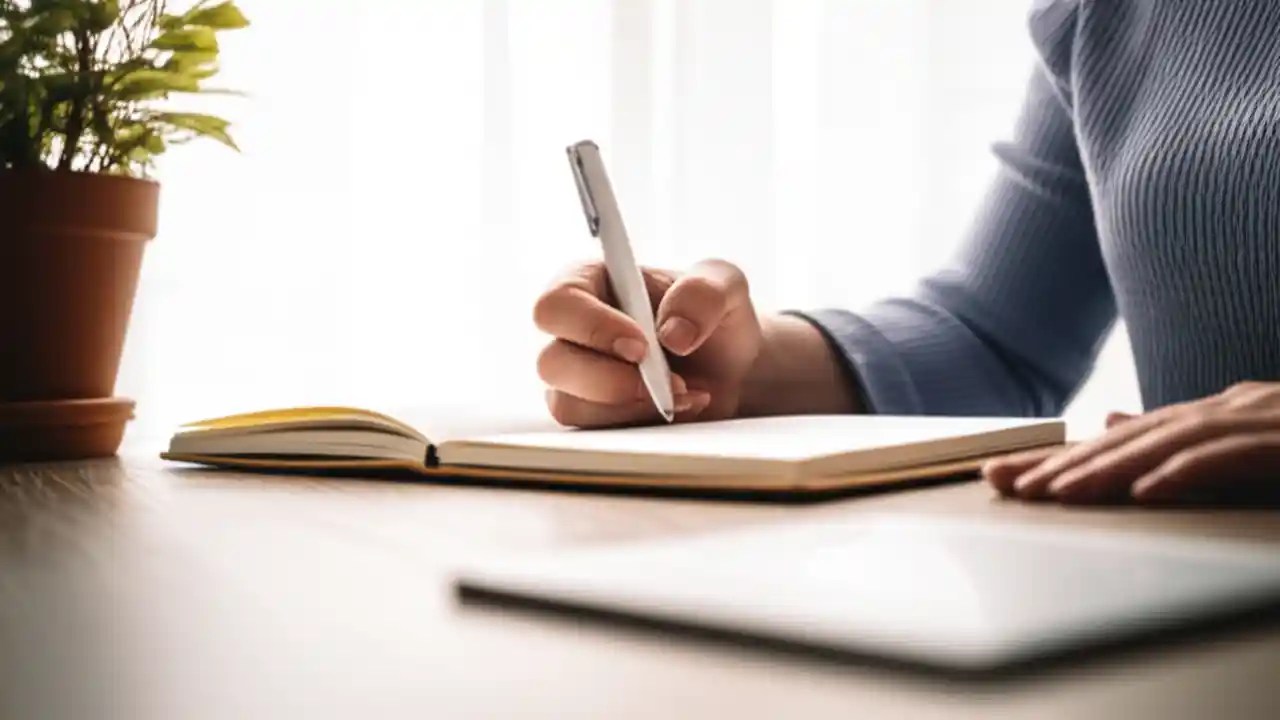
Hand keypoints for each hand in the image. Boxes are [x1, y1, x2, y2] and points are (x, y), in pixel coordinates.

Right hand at [533, 259, 762, 426]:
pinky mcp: (593, 416)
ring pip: (568, 405)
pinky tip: (681, 409)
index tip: (641, 346)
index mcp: (590, 283)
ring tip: (685, 393)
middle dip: (610, 380)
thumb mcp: (726, 286)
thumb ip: (704, 294)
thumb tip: (672, 333)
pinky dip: (641, 423)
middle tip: (668, 382)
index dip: (590, 326)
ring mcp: (577, 378)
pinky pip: (594, 432)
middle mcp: (573, 332)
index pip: (557, 304)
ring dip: (630, 406)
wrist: (736, 370)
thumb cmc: (718, 318)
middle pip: (551, 363)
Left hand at [983, 382, 1279, 504]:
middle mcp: (1223, 409)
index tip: (1002, 478)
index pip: (1116, 438)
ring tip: (1056, 493)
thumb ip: (1181, 436)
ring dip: (1106, 468)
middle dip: (1060, 461)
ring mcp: (1257, 419)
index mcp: (1208, 413)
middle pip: (1125, 437)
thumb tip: (1117, 421)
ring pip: (1165, 444)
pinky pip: (1230, 457)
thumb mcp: (1242, 440)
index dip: (1057, 457)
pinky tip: (1145, 491)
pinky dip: (1185, 472)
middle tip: (1002, 483)